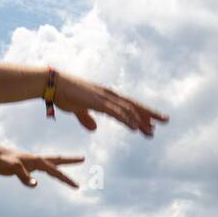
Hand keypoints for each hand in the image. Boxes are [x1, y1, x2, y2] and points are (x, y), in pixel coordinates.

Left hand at [0, 149, 84, 187]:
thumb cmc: (2, 161)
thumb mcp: (13, 169)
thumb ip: (24, 176)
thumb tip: (36, 184)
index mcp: (37, 161)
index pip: (55, 171)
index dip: (66, 179)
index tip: (77, 186)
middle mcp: (36, 159)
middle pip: (58, 161)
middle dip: (71, 160)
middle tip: (83, 158)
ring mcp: (32, 162)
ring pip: (51, 163)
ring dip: (62, 164)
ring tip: (73, 162)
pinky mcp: (27, 165)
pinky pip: (42, 167)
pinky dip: (49, 169)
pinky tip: (50, 171)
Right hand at [54, 73, 168, 136]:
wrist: (52, 84)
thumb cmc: (63, 94)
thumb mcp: (78, 110)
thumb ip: (87, 118)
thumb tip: (95, 129)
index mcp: (105, 97)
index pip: (128, 105)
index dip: (142, 113)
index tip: (153, 122)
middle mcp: (108, 95)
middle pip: (134, 105)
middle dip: (150, 114)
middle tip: (165, 121)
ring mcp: (104, 98)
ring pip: (128, 110)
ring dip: (141, 121)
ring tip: (151, 132)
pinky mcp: (97, 102)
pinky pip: (116, 113)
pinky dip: (127, 120)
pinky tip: (136, 128)